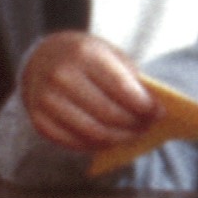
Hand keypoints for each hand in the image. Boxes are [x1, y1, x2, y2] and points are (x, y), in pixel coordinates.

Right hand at [21, 33, 158, 152]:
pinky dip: (97, 145)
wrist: (42, 57)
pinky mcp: (39, 121)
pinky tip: (110, 139)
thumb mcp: (107, 53)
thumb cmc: (85, 56)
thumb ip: (128, 77)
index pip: (120, 87)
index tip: (158, 113)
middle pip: (108, 114)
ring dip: (119, 139)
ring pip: (93, 133)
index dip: (143, 105)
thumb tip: (152, 110)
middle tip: (148, 127)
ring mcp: (46, 100)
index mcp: (82, 54)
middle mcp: (61, 76)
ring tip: (133, 135)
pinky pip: (74, 143)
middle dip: (134, 124)